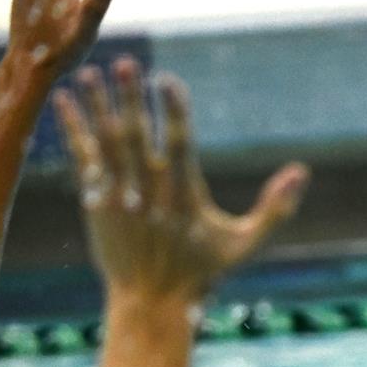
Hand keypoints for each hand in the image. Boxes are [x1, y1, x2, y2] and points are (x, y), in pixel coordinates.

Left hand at [55, 58, 307, 302]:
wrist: (151, 302)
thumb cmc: (203, 272)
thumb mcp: (246, 243)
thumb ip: (275, 208)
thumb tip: (302, 172)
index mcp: (183, 196)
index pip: (178, 143)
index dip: (173, 111)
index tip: (167, 80)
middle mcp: (148, 192)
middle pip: (136, 136)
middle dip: (130, 99)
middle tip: (125, 64)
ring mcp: (119, 196)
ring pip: (106, 143)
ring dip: (97, 106)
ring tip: (89, 72)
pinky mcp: (96, 203)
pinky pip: (84, 159)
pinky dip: (74, 130)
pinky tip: (65, 102)